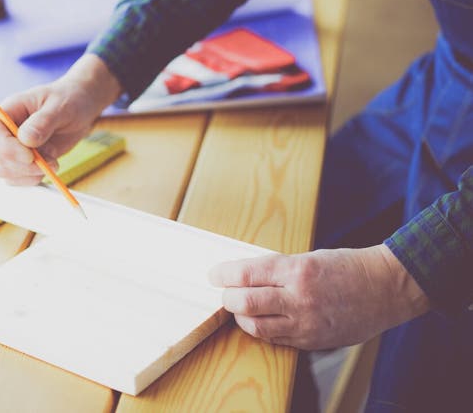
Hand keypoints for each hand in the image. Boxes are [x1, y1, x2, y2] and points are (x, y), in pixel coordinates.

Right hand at [0, 53, 121, 184]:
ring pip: (4, 170)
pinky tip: (49, 168)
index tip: (30, 156)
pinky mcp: (23, 160)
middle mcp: (6, 130)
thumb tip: (26, 139)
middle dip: (22, 165)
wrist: (80, 108)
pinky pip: (17, 178)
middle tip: (50, 161)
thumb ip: (43, 121)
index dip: (6, 147)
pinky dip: (32, 179)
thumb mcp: (60, 106)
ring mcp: (13, 147)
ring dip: (28, 173)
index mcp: (9, 110)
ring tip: (53, 162)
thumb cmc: (69, 99)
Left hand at [209, 244, 430, 349]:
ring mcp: (306, 323)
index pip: (248, 274)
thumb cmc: (347, 266)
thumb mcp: (310, 258)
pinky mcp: (313, 340)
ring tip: (239, 308)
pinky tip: (259, 321)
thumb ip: (281, 270)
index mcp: (298, 269)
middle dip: (228, 298)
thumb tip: (249, 277)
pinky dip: (262, 330)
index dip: (225, 274)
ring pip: (258, 327)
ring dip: (242, 318)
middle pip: (246, 303)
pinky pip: (277, 339)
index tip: (213, 274)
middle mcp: (299, 298)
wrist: (384, 288)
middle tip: (223, 293)